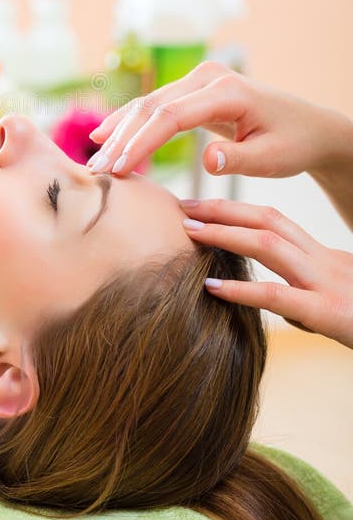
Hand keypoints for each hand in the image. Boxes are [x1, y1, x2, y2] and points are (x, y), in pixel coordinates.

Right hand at [87, 61, 348, 180]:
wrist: (308, 127)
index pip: (171, 117)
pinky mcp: (192, 91)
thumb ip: (239, 160)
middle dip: (122, 139)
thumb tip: (207, 161)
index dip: (142, 143)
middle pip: (152, 107)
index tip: (120, 170)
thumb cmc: (292, 143)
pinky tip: (105, 136)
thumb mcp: (273, 159)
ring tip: (96, 159)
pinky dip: (130, 123)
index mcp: (227, 92)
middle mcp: (208, 78)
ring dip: (120, 132)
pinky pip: (155, 106)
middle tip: (97, 171)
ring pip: (148, 105)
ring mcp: (198, 80)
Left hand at [180, 198, 352, 349]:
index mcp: (325, 258)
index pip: (276, 220)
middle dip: (222, 209)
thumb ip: (308, 295)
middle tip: (182, 206)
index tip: (202, 206)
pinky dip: (242, 290)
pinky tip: (212, 287)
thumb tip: (279, 301)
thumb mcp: (339, 301)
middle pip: (268, 220)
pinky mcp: (330, 313)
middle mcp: (325, 262)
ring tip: (189, 233)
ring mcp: (328, 284)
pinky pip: (279, 296)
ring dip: (224, 234)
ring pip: (269, 245)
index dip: (237, 209)